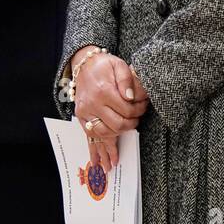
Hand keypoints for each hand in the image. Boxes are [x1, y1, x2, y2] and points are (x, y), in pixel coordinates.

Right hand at [74, 50, 148, 172]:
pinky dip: (96, 148)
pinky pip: (89, 135)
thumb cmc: (104, 65)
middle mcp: (93, 103)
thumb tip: (131, 98)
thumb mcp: (119, 65)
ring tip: (119, 150)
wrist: (83, 63)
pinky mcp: (81, 116)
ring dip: (113, 143)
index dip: (138, 111)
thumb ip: (127, 80)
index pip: (126, 110)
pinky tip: (100, 159)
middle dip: (130, 126)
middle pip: (116, 125)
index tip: (143, 108)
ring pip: (102, 134)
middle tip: (136, 122)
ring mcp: (85, 112)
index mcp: (104, 91)